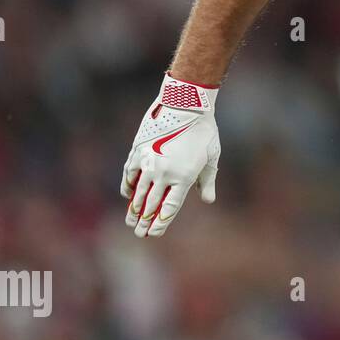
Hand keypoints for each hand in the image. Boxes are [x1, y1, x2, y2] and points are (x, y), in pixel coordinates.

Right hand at [121, 73, 220, 236]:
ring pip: (138, 192)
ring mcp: (149, 163)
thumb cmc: (203, 131)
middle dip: (144, 221)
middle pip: (151, 204)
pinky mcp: (138, 151)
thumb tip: (207, 199)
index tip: (154, 233)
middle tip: (138, 234)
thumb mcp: (211, 157)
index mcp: (184, 178)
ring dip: (133, 208)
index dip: (161, 223)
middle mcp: (164, 173)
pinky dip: (128, 186)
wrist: (185, 104)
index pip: (169, 208)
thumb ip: (207, 180)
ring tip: (130, 221)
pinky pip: (129, 174)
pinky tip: (128, 195)